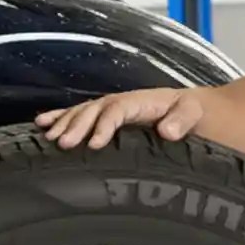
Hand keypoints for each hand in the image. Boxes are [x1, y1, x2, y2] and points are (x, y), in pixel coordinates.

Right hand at [34, 88, 203, 149]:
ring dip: (65, 122)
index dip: (106, 124)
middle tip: (64, 143)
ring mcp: (117, 108)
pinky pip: (83, 116)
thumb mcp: (198, 114)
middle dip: (78, 124)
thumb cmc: (199, 115)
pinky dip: (61, 118)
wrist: (202, 112)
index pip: (120, 109)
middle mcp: (127, 102)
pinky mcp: (111, 118)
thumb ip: (184, 120)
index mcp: (145, 101)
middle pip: (97, 109)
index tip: (95, 143)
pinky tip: (41, 125)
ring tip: (48, 136)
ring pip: (85, 111)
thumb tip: (168, 131)